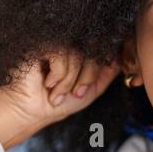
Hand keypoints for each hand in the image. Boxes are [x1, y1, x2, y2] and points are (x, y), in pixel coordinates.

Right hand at [0, 50, 119, 149]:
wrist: (31, 111)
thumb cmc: (56, 102)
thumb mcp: (89, 90)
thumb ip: (106, 74)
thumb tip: (121, 58)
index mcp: (78, 50)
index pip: (102, 47)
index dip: (103, 65)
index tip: (87, 88)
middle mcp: (67, 41)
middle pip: (93, 50)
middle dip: (87, 78)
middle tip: (75, 94)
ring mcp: (54, 40)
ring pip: (78, 53)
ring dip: (70, 81)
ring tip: (57, 93)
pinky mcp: (41, 42)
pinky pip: (62, 53)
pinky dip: (59, 75)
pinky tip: (47, 83)